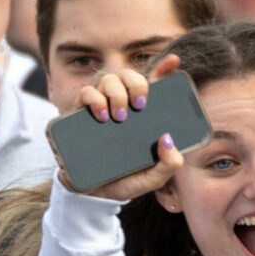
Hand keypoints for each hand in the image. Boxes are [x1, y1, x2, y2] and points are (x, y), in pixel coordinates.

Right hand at [62, 52, 184, 202]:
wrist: (92, 195)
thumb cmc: (124, 182)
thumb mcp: (151, 179)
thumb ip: (168, 165)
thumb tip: (168, 139)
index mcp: (142, 116)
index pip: (153, 84)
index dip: (163, 68)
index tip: (173, 61)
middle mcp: (121, 105)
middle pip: (129, 75)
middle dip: (137, 83)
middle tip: (140, 105)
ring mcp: (101, 106)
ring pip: (107, 79)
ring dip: (116, 92)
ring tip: (118, 117)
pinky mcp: (80, 113)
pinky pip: (86, 93)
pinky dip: (94, 99)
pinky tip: (101, 115)